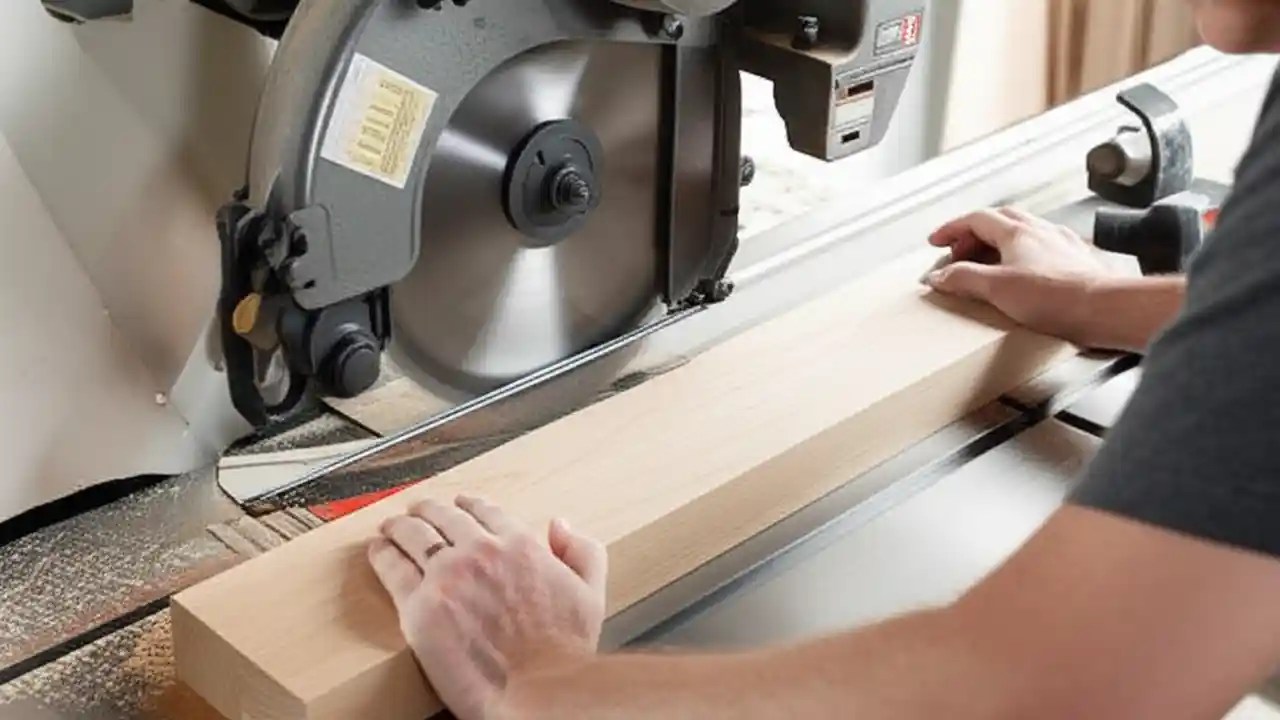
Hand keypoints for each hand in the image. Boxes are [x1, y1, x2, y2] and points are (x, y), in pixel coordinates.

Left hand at [368, 496, 607, 719]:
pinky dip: (382, 554)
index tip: (460, 506)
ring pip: (413, 534)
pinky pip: (392, 568)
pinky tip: (378, 551)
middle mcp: (480, 552)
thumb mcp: (590, 592)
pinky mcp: (419, 607)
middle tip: (418, 511)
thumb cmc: (562, 651)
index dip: (468, 505)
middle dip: (428, 510)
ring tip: (392, 526)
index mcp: (519, 545)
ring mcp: (447, 576)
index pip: (485, 511)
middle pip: (443, 517)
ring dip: (400, 525)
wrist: (537, 690)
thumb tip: (559, 526)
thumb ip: (581, 550)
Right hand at [924, 208, 1126, 345]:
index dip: (952, 228)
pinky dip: (1024, 255)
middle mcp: (1040, 231)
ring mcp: (1060, 243)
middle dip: (974, 234)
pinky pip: (1043, 249)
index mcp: (1017, 232)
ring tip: (988, 264)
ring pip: (1023, 232)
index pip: (976, 218)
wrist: (1104, 308)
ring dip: (999, 243)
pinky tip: (1025, 273)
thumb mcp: (997, 288)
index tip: (938, 241)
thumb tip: (940, 275)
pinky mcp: (1076, 261)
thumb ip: (964, 278)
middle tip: (959, 254)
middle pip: (999, 220)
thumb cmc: (1058, 297)